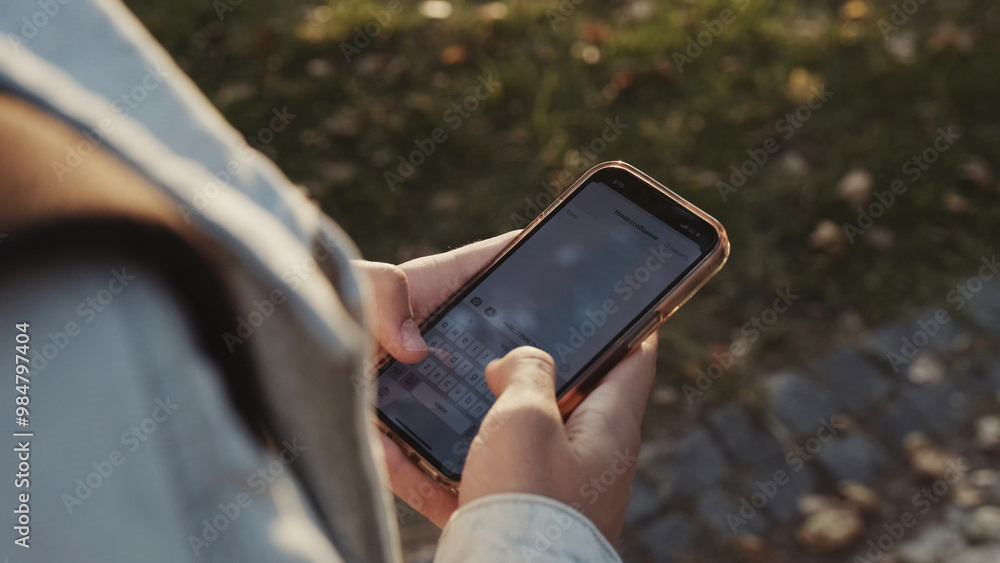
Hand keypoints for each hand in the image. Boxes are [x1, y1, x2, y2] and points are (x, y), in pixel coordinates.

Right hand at [356, 232, 657, 541]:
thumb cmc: (527, 502)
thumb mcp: (527, 416)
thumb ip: (527, 371)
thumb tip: (517, 363)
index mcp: (610, 427)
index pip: (634, 359)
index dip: (626, 324)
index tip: (614, 299)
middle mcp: (593, 460)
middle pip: (573, 395)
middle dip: (539, 367)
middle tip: (505, 337)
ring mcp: (559, 492)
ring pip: (524, 437)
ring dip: (493, 415)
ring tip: (458, 387)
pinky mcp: (522, 518)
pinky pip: (492, 478)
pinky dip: (464, 462)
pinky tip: (425, 450)